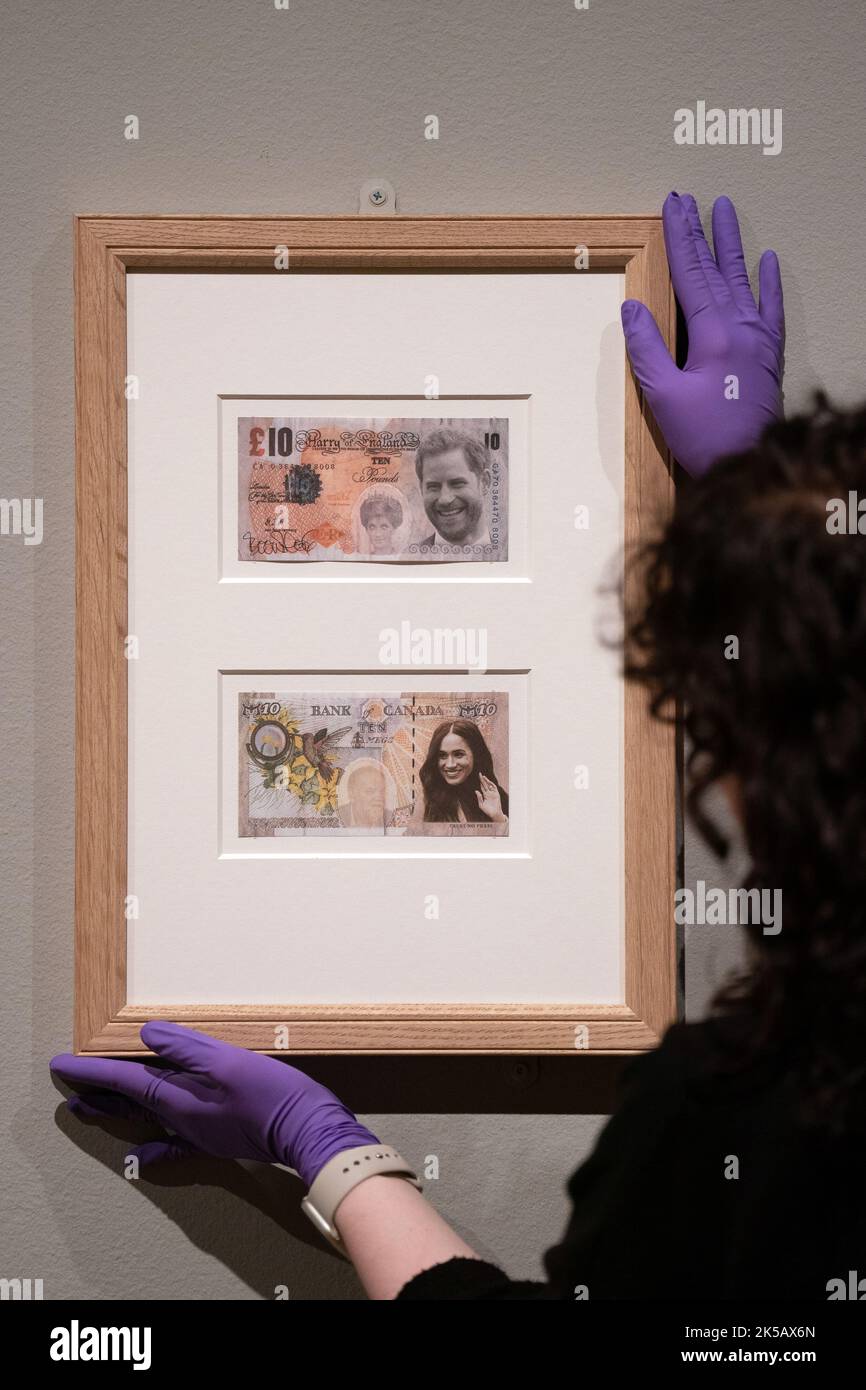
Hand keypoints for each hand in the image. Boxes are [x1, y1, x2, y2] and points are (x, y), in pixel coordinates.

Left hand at [50, 1021, 379, 1185]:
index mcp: (182, 1099)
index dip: (93, 1071)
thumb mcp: (229, 1062)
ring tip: (92, 1108)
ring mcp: (199, 1130)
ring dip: (117, 1110)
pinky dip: (155, 1146)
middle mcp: (183, 1118)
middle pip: (130, 1102)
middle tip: (70, 1084)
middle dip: (98, 1092)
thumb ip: (187, 1048)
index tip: (63, 1065)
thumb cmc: (274, 1096)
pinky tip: (144, 1155)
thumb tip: (146, 1036)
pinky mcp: (217, 1137)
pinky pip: (175, 1144)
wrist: (309, 1131)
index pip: (126, 1082)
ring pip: (147, 1117)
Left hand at [475, 773, 505, 821]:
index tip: (478, 777)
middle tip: (479, 774)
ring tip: (483, 777)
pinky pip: (494, 788)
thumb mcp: (481, 804)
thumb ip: (479, 797)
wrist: (494, 814)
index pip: (482, 787)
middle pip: (485, 785)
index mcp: (485, 795)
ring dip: (487, 781)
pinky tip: (488, 782)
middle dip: (482, 780)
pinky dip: (491, 785)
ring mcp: (493, 793)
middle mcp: (489, 793)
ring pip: (489, 785)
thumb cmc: (487, 810)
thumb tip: (476, 790)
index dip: (480, 782)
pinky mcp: (496, 794)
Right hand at [621, 192, 784, 476]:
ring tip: (725, 212)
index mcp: (712, 333)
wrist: (749, 466)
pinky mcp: (769, 355)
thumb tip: (632, 309)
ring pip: (744, 280)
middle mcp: (741, 327)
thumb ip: (647, 349)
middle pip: (716, 269)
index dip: (680, 238)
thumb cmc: (705, 437)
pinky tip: (768, 261)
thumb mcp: (663, 396)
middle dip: (701, 233)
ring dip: (732, 246)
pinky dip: (769, 283)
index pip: (691, 273)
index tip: (673, 206)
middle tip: (692, 200)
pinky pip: (771, 309)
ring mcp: (759, 339)